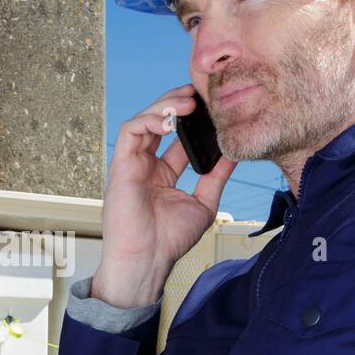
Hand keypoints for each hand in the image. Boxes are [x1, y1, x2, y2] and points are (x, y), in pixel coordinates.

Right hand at [92, 84, 237, 307]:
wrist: (147, 261)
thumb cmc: (169, 241)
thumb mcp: (203, 203)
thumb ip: (215, 177)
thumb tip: (233, 154)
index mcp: (162, 174)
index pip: (176, 137)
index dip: (193, 120)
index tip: (212, 108)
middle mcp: (145, 165)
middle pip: (159, 122)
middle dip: (178, 103)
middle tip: (200, 93)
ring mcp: (132, 164)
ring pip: (143, 120)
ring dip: (165, 106)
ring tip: (189, 103)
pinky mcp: (120, 165)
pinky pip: (131, 131)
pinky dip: (150, 120)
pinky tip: (170, 120)